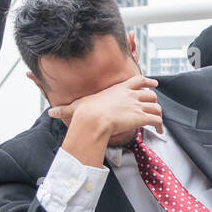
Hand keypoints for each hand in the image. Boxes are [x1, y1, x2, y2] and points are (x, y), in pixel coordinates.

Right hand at [48, 74, 162, 138]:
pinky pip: (157, 120)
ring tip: (158, 122)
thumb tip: (51, 112)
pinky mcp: (142, 117)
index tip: (154, 84)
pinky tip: (160, 132)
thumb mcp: (76, 107)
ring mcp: (137, 106)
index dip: (148, 82)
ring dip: (158, 114)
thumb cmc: (85, 113)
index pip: (138, 80)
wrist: (94, 120)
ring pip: (156, 107)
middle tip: (155, 106)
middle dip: (154, 101)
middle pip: (151, 94)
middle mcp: (131, 96)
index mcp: (119, 89)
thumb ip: (65, 109)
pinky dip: (160, 126)